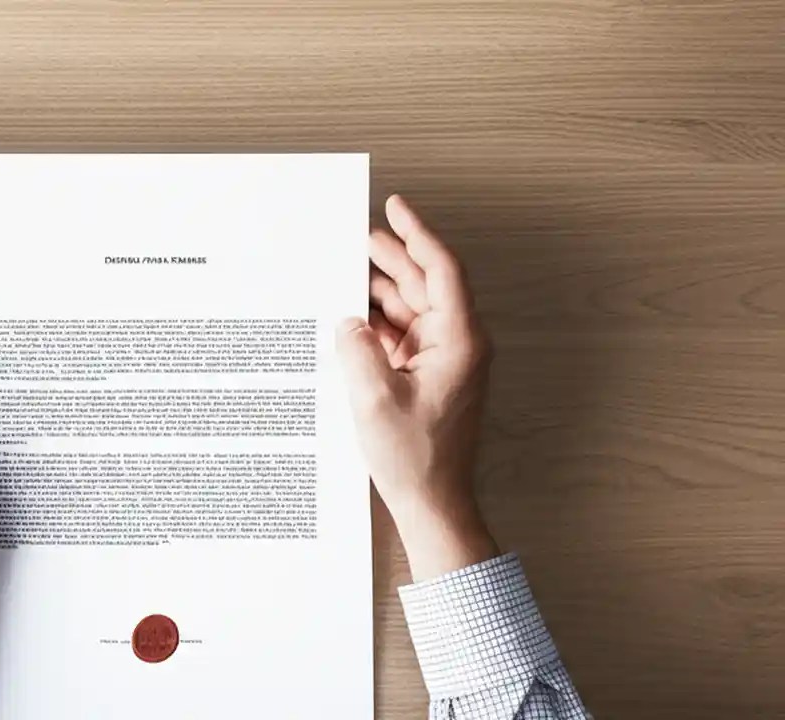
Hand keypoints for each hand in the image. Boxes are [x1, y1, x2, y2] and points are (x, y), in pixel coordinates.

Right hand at [336, 195, 497, 581]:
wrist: (434, 505)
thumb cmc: (415, 459)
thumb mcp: (373, 399)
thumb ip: (357, 350)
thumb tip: (349, 321)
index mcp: (458, 341)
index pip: (441, 270)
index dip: (417, 234)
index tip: (396, 207)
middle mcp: (457, 345)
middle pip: (425, 284)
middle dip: (392, 257)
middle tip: (357, 235)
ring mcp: (443, 361)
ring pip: (412, 309)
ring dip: (381, 291)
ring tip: (346, 271)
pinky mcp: (428, 378)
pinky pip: (403, 337)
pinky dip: (378, 324)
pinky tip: (350, 318)